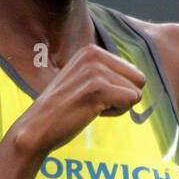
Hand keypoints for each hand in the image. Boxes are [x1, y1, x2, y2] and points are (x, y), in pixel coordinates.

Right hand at [9, 46, 145, 155]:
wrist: (37, 127)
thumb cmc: (63, 109)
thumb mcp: (84, 80)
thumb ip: (107, 73)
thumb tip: (141, 77)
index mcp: (91, 50)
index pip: (132, 71)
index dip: (117, 90)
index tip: (93, 96)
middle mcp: (94, 54)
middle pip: (139, 79)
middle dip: (122, 97)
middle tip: (95, 103)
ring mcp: (96, 70)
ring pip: (136, 92)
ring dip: (118, 107)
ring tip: (91, 107)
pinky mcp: (98, 88)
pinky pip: (130, 101)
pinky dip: (115, 113)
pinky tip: (92, 113)